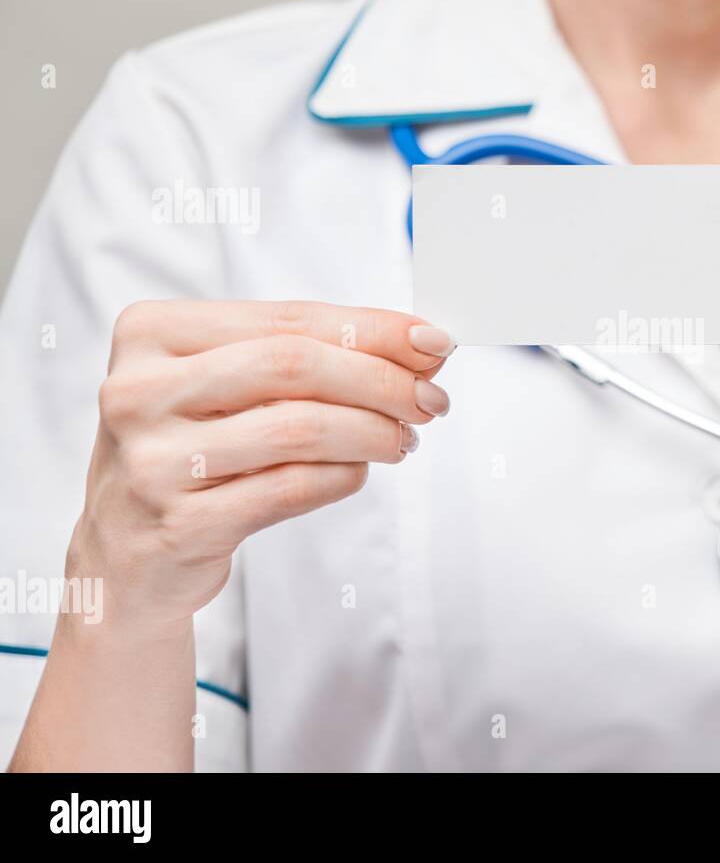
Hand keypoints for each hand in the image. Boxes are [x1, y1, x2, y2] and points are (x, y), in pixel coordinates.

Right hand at [72, 300, 454, 633]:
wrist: (126, 559)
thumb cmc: (191, 452)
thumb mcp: (228, 387)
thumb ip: (311, 355)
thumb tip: (419, 346)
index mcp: (150, 334)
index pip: (288, 320)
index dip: (373, 329)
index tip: (433, 343)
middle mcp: (139, 392)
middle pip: (296, 367)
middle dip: (382, 381)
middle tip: (431, 400)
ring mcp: (153, 462)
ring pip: (301, 429)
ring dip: (373, 432)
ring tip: (402, 439)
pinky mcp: (179, 526)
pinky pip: (291, 489)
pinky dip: (343, 476)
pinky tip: (360, 471)